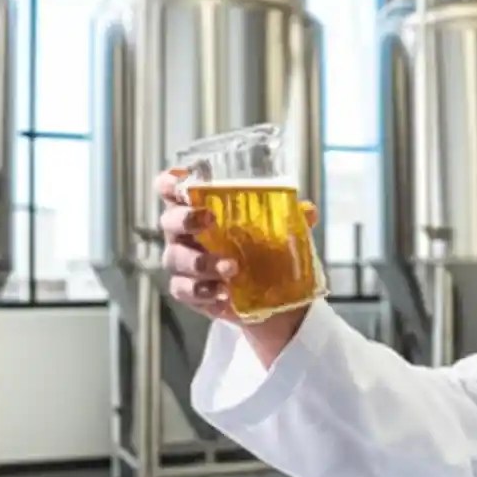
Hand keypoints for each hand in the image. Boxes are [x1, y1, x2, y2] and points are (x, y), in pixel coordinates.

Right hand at [154, 170, 318, 327]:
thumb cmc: (262, 248)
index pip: (171, 188)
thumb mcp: (278, 230)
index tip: (180, 181)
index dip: (170, 182)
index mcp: (198, 208)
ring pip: (175, 258)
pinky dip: (203, 291)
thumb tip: (308, 211)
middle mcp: (183, 233)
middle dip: (185, 218)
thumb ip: (290, 218)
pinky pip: (184, 290)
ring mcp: (182, 263)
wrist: (268, 295)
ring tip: (231, 268)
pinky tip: (225, 294)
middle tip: (209, 219)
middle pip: (168, 220)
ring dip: (201, 262)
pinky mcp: (187, 291)